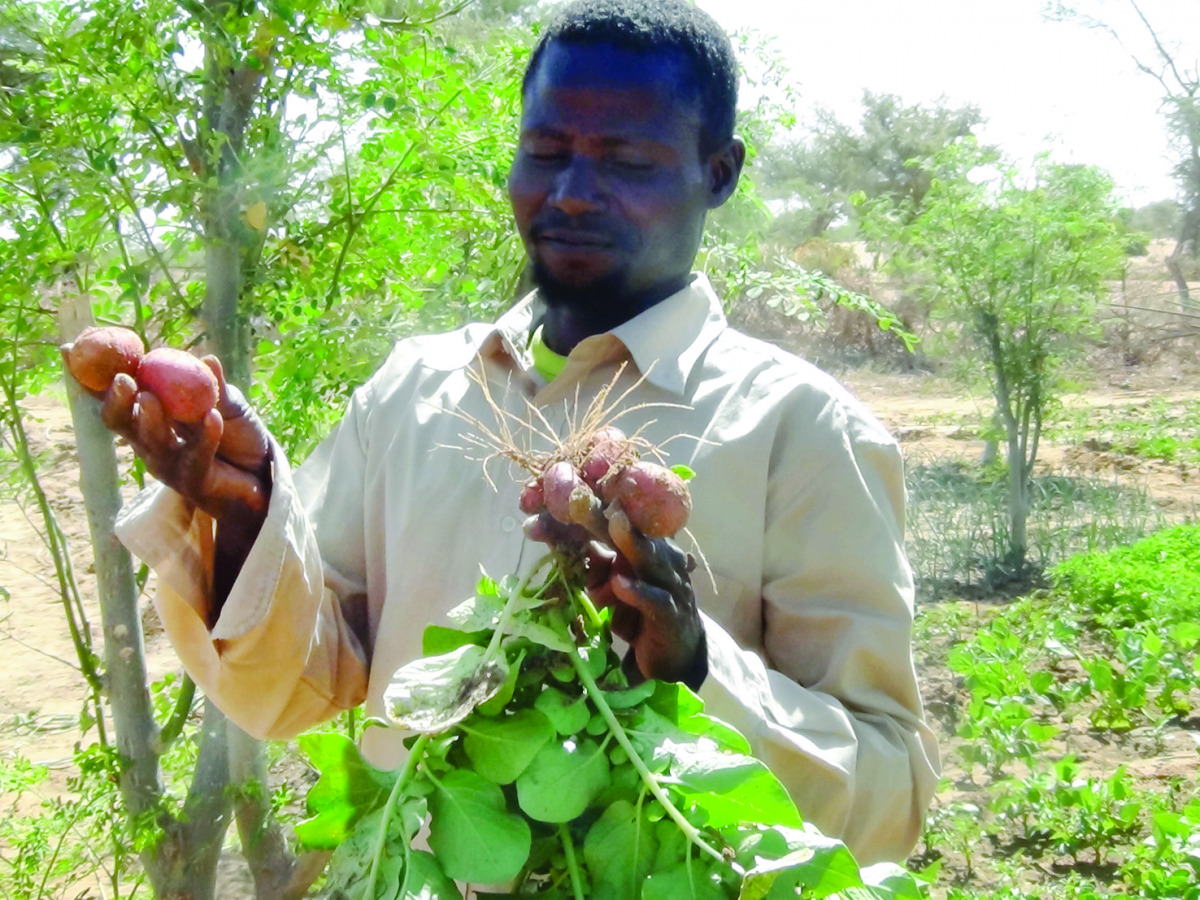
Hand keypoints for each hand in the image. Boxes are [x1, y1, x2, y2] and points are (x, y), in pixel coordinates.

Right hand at [66, 349, 272, 522]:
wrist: (264, 476)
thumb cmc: (239, 438)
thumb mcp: (229, 407)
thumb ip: (216, 388)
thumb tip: (207, 360)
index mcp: (152, 418)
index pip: (117, 396)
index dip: (94, 376)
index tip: (74, 350)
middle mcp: (152, 443)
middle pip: (121, 423)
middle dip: (116, 402)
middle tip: (123, 380)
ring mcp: (170, 465)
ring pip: (152, 443)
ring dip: (150, 420)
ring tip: (150, 397)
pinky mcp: (194, 482)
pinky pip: (196, 457)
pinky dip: (204, 436)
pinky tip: (212, 417)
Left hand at [525, 500, 705, 686]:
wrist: (676, 653)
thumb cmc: (640, 611)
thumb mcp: (614, 582)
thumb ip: (594, 560)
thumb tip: (554, 534)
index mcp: (652, 544)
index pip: (626, 518)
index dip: (600, 503)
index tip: (574, 487)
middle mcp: (664, 557)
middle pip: (637, 532)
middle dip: (611, 514)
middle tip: (586, 496)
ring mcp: (670, 584)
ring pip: (650, 559)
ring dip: (631, 541)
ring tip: (614, 522)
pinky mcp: (670, 614)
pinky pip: (654, 599)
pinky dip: (637, 592)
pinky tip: (619, 584)